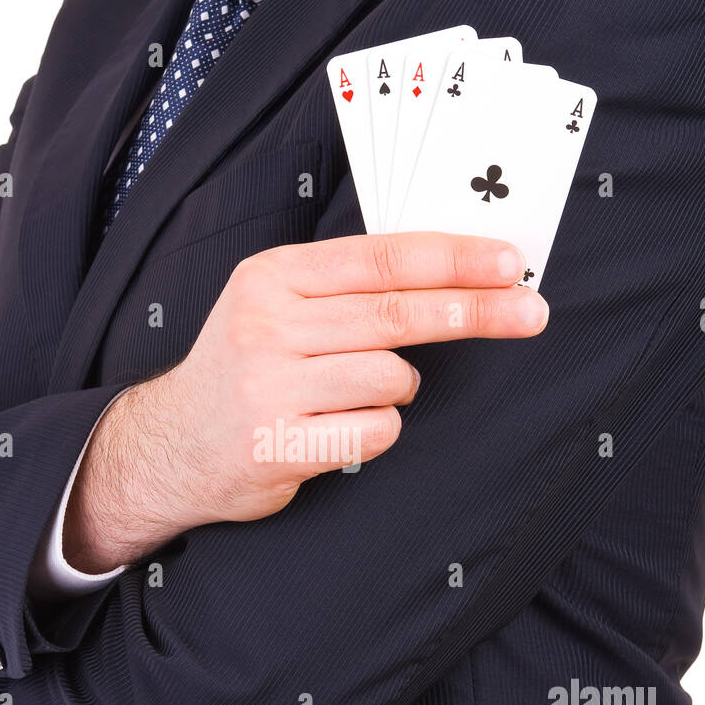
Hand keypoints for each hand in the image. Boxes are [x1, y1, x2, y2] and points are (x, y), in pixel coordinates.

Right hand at [62, 232, 547, 571]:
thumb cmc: (246, 369)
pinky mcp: (279, 445)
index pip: (381, 259)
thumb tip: (451, 269)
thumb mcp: (275, 304)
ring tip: (352, 395)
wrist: (174, 444)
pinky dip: (376, 430)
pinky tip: (336, 430)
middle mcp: (266, 326)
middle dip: (474, 312)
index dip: (453, 259)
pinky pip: (375, 430)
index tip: (509, 264)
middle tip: (531, 314)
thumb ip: (346, 285)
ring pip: (392, 378)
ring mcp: (270, 388)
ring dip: (396, 389)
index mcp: (272, 278)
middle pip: (399, 315)